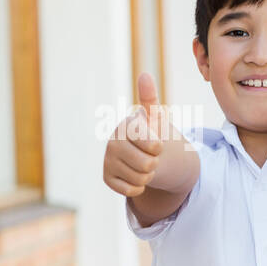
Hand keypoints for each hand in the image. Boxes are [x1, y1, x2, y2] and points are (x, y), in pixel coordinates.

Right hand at [103, 72, 175, 196]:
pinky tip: (134, 176)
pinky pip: (131, 191)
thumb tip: (145, 75)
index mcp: (126, 126)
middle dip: (154, 164)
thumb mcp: (156, 119)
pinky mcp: (107, 177)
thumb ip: (151, 99)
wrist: (146, 155)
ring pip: (140, 179)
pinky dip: (138, 187)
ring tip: (143, 164)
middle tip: (150, 156)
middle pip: (147, 164)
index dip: (159, 148)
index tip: (156, 143)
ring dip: (147, 176)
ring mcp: (108, 160)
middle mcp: (113, 141)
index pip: (153, 145)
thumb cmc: (151, 134)